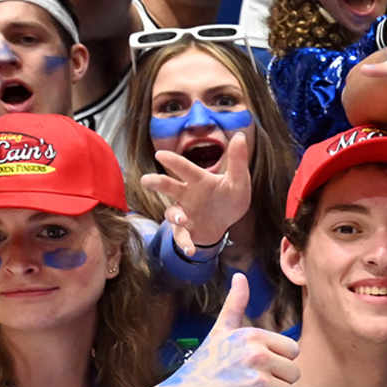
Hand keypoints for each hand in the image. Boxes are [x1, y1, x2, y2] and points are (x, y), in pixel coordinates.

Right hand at [140, 131, 251, 255]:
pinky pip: (182, 237)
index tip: (160, 154)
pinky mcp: (187, 231)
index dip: (173, 161)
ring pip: (172, 213)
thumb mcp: (239, 181)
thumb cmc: (228, 196)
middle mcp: (186, 195)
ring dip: (174, 215)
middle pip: (168, 187)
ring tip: (181, 218)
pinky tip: (192, 251)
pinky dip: (186, 243)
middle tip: (146, 181)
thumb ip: (238, 161)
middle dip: (156, 183)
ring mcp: (184, 213)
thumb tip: (240, 135)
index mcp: (198, 180)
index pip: (184, 168)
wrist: (226, 220)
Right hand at [147, 274, 299, 386]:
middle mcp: (257, 356)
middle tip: (248, 384)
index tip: (254, 366)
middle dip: (276, 381)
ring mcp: (256, 382)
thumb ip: (235, 305)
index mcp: (253, 336)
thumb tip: (240, 276)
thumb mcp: (219, 332)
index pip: (293, 350)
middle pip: (294, 373)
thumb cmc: (202, 368)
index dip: (278, 361)